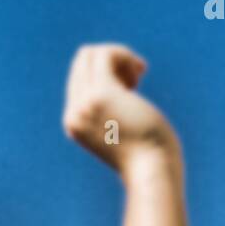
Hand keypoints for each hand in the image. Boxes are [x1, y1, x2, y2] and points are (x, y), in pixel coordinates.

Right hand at [63, 43, 179, 178]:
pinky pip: (106, 54)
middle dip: (112, 63)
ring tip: (138, 78)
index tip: (131, 88)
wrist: (150, 172)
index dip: (107, 74)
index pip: (79, 78)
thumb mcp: (123, 134)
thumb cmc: (145, 157)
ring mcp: (86, 103)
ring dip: (119, 58)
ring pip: (91, 53)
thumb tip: (122, 88)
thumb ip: (114, 113)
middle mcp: (74, 112)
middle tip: (135, 82)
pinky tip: (140, 71)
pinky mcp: (102, 94)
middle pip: (82, 61)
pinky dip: (125, 55)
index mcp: (74, 123)